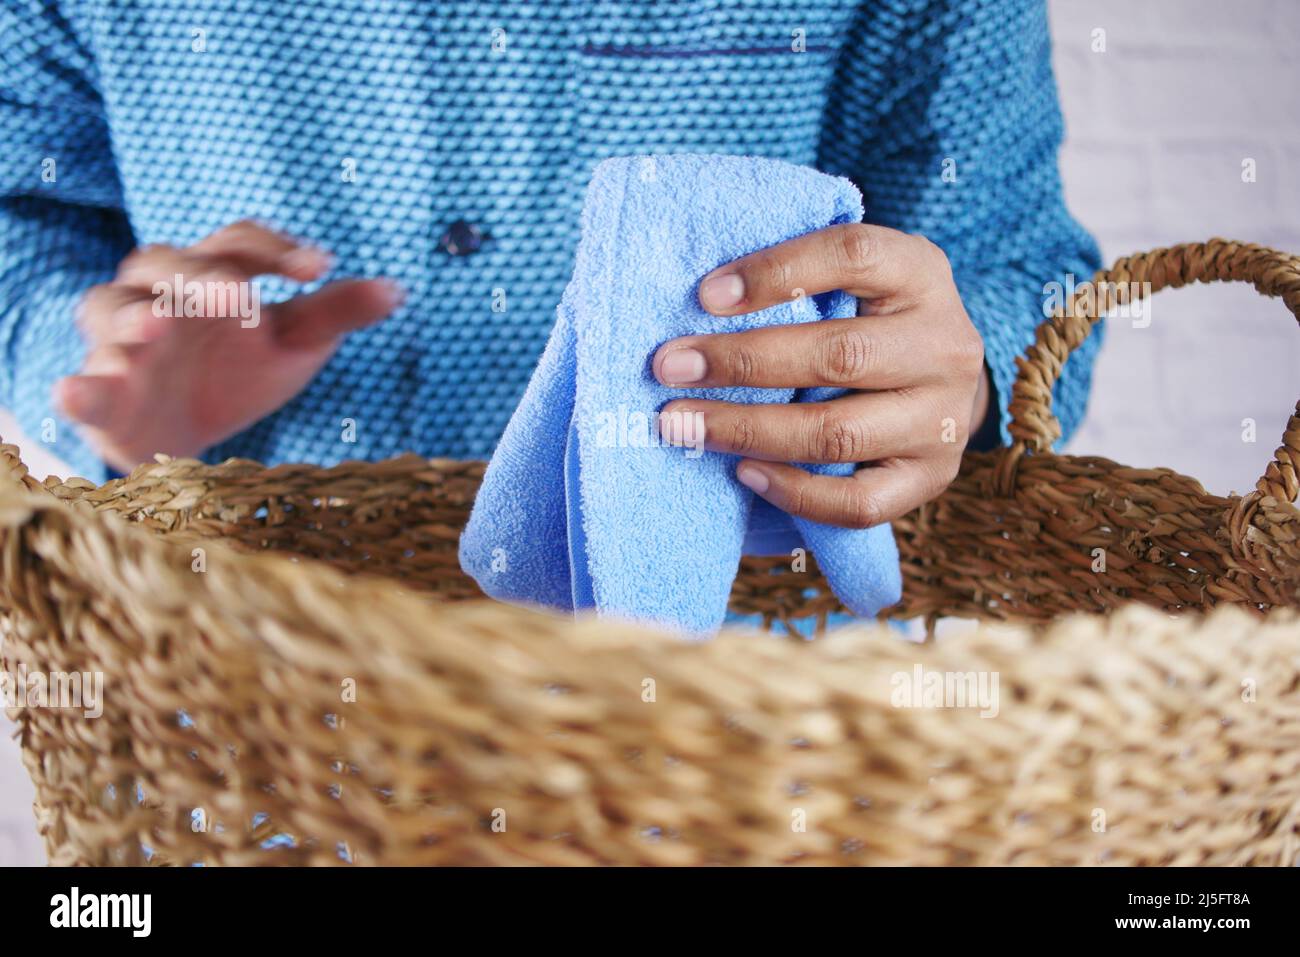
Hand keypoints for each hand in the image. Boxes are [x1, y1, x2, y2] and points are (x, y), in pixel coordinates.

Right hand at [56, 220, 402, 472]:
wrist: (190, 434)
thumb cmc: (241, 369)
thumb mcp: (295, 343)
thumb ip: (337, 312)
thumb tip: (399, 290)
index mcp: (212, 274)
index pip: (238, 243)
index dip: (275, 249)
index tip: (321, 266)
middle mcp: (159, 295)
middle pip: (167, 264)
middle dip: (199, 277)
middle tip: (237, 295)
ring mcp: (122, 343)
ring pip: (109, 310)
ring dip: (132, 318)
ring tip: (157, 330)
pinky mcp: (99, 392)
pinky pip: (79, 385)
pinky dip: (78, 386)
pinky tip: (79, 389)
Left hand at [653, 223, 988, 528]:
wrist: (944, 381)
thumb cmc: (871, 317)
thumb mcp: (856, 276)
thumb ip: (800, 278)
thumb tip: (701, 300)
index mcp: (921, 273)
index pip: (853, 255)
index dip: (776, 272)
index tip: (705, 295)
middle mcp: (944, 345)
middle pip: (838, 355)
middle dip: (741, 363)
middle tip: (667, 368)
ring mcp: (942, 419)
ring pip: (838, 434)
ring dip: (748, 430)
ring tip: (683, 426)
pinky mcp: (930, 479)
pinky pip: (858, 502)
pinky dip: (795, 491)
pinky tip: (743, 473)